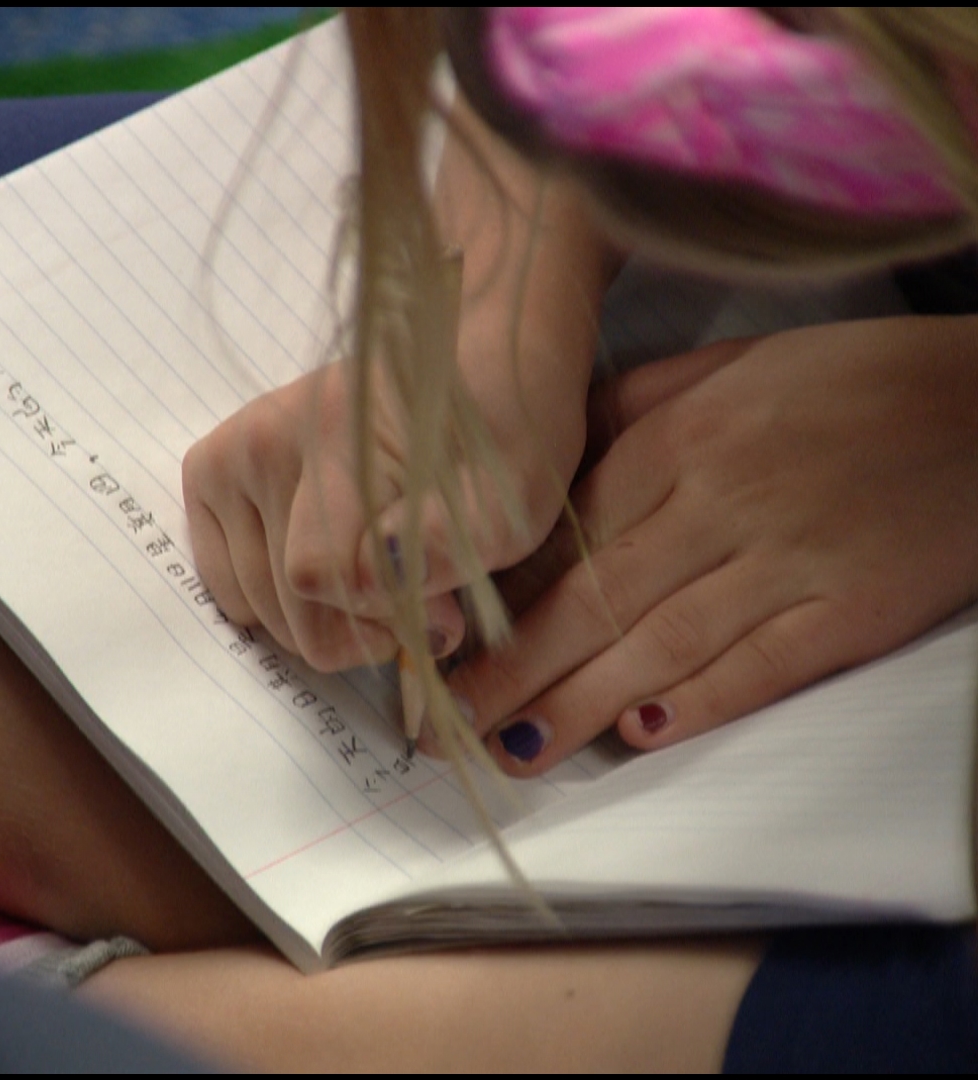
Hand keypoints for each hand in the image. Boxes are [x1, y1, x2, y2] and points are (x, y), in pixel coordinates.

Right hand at [179, 101, 609, 671]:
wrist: (470, 347)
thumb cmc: (503, 428)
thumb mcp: (511, 497)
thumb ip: (450, 543)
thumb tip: (385, 572)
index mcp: (337, 438)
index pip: (321, 580)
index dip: (382, 623)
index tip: (442, 614)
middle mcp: (264, 440)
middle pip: (285, 604)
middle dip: (355, 630)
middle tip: (418, 603)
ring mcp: (230, 453)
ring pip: (252, 604)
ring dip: (318, 617)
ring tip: (377, 581)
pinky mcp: (211, 468)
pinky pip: (223, 582)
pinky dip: (271, 597)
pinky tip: (324, 566)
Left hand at [450, 316, 977, 773]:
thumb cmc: (850, 380)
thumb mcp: (723, 367)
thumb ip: (627, 411)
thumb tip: (534, 460)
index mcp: (678, 440)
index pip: (560, 534)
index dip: (495, 598)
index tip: (435, 643)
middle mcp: (722, 502)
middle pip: (594, 599)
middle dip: (510, 668)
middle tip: (442, 723)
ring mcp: (791, 560)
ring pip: (662, 642)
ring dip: (579, 703)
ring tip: (513, 749)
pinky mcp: (855, 611)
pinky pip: (764, 665)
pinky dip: (702, 702)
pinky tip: (642, 737)